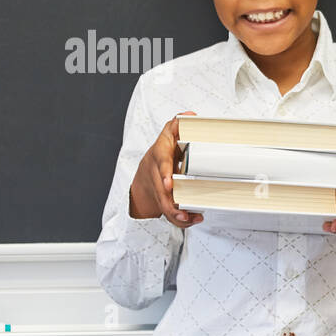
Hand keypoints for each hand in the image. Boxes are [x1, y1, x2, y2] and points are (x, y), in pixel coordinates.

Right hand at [129, 111, 202, 227]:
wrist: (144, 177)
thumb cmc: (160, 154)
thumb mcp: (167, 137)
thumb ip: (176, 127)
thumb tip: (188, 116)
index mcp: (159, 155)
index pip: (161, 164)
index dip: (164, 174)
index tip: (169, 184)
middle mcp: (156, 173)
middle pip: (161, 191)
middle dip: (171, 204)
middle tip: (182, 212)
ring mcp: (157, 188)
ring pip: (164, 204)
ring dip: (176, 214)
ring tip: (190, 218)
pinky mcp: (162, 201)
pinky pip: (168, 212)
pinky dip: (179, 219)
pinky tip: (192, 219)